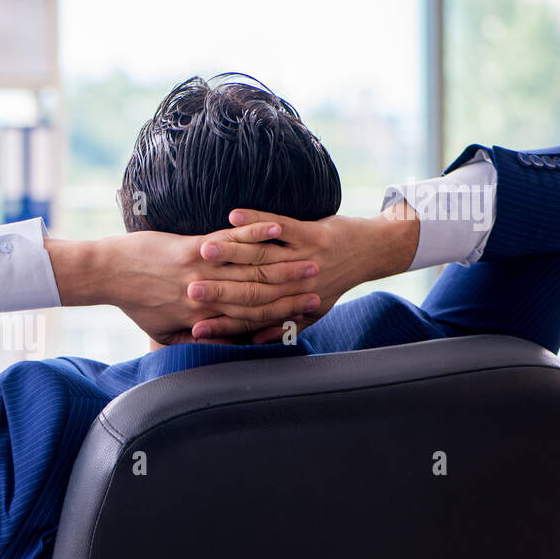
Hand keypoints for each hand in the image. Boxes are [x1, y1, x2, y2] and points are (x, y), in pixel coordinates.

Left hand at [49, 219, 321, 345]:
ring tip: (312, 260)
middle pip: (258, 295)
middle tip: (322, 285)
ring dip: (284, 265)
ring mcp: (199, 272)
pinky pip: (228, 241)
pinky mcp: (189, 249)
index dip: (282, 316)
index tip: (308, 310)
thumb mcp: (160, 330)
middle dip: (294, 291)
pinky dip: (254, 233)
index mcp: (202, 319)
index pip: (251, 319)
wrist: (106, 274)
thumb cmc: (133, 302)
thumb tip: (212, 344)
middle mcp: (206, 298)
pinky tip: (277, 228)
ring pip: (249, 270)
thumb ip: (188, 338)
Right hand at [188, 207, 418, 342]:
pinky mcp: (313, 234)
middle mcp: (297, 285)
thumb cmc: (335, 282)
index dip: (222, 325)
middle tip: (188, 291)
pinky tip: (233, 216)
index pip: (250, 319)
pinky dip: (255, 221)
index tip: (195, 328)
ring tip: (202, 252)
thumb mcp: (312, 312)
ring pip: (261, 258)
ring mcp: (305, 258)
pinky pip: (280, 227)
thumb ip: (283, 327)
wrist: (371, 251)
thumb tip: (256, 342)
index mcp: (293, 306)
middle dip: (217, 291)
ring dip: (230, 253)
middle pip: (250, 290)